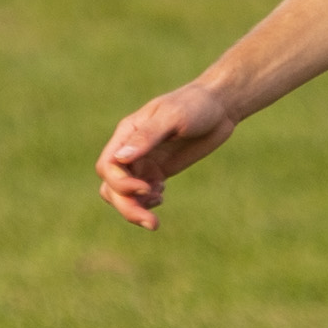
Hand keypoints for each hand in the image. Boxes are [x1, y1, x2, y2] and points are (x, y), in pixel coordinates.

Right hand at [97, 81, 238, 228]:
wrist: (220, 107)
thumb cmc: (196, 105)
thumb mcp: (173, 117)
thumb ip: (147, 137)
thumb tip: (121, 158)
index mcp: (127, 134)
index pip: (108, 166)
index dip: (120, 183)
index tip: (146, 187)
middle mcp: (130, 150)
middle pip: (112, 186)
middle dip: (127, 206)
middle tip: (151, 222)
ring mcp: (144, 162)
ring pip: (124, 194)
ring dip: (134, 208)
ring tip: (154, 219)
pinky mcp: (158, 171)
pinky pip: (141, 193)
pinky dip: (146, 201)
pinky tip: (161, 196)